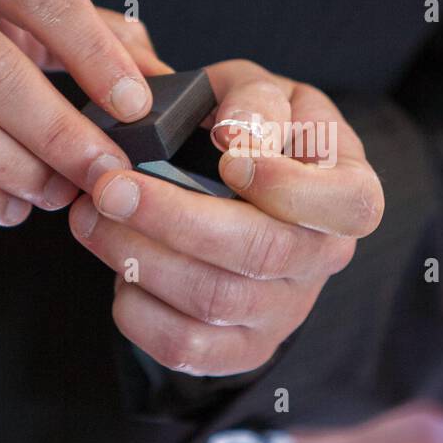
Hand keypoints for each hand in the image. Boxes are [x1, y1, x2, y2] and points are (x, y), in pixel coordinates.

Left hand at [69, 60, 384, 374]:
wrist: (248, 186)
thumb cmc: (258, 131)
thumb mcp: (266, 94)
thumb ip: (256, 102)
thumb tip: (235, 134)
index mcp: (350, 192)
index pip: (349, 206)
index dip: (287, 187)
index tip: (226, 155)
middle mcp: (324, 259)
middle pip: (261, 254)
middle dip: (174, 218)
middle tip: (111, 186)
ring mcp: (285, 310)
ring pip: (213, 300)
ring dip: (138, 256)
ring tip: (92, 214)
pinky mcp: (241, 347)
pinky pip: (186, 349)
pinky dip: (137, 309)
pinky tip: (117, 268)